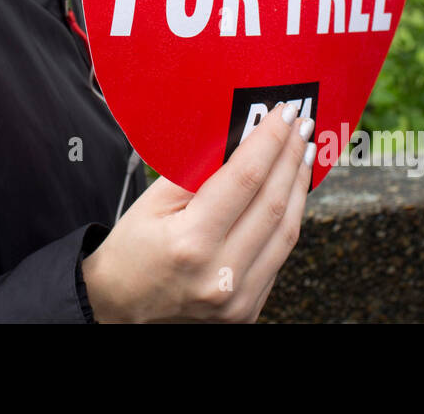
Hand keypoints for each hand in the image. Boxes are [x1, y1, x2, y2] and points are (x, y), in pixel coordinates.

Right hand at [82, 103, 314, 322]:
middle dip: (291, 156)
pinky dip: (287, 219)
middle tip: (302, 125)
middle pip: (272, 203)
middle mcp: (220, 275)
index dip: (270, 141)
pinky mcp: (248, 310)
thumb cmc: (131, 251)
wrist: (119, 308)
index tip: (284, 114)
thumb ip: (196, 173)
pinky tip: (289, 193)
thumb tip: (239, 138)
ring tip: (303, 153)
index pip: (245, 180)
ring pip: (287, 232)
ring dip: (299, 187)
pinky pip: (278, 256)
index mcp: (191, 243)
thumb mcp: (152, 203)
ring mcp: (238, 299)